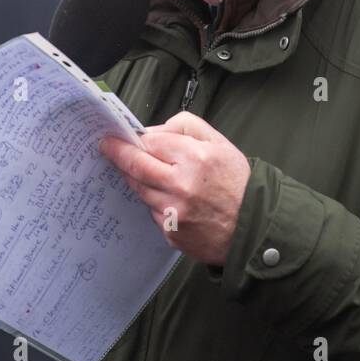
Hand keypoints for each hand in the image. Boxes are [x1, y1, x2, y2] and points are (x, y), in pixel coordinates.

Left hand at [98, 111, 250, 265]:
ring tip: (148, 173)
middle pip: (136, 167)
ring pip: (141, 190)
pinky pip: (153, 212)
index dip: (132, 138)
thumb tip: (152, 132)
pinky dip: (157, 203)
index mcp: (195, 158)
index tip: (117, 135)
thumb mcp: (219, 142)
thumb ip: (185, 127)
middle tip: (106, 147)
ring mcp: (174, 213)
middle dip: (117, 154)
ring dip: (139, 180)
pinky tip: (173, 201)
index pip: (150, 143)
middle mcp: (181, 186)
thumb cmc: (237, 182)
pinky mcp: (171, 233)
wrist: (254, 227)